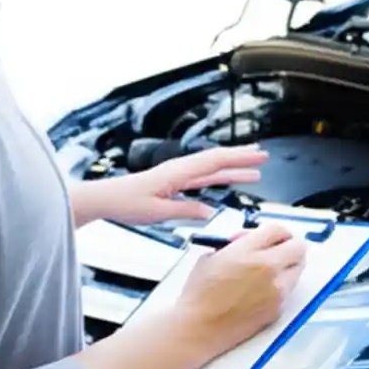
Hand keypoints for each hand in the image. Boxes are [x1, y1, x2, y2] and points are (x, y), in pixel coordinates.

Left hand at [69, 144, 267, 226]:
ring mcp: (178, 175)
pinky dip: (217, 178)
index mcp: (178, 171)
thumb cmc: (126, 202)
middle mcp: (180, 169)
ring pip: (211, 170)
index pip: (215, 161)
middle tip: (263, 158)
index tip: (258, 157)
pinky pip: (202, 178)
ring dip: (232, 170)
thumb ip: (186, 210)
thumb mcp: (158, 212)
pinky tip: (225, 184)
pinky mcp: (173, 183)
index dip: (239, 159)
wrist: (106, 199)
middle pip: (217, 161)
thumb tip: (210, 210)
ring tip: (252, 173)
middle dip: (241, 159)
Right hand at [176, 224, 307, 359]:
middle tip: (278, 249)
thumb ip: (237, 245)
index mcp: (248, 251)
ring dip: (286, 265)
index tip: (270, 236)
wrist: (199, 327)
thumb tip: (250, 241)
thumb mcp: (212, 256)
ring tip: (266, 271)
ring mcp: (276, 290)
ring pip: (297, 269)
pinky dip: (280, 286)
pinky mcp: (278, 309)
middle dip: (288, 245)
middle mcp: (267, 268)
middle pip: (298, 246)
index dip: (275, 232)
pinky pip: (289, 290)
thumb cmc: (199, 295)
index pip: (278, 230)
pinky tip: (261, 290)